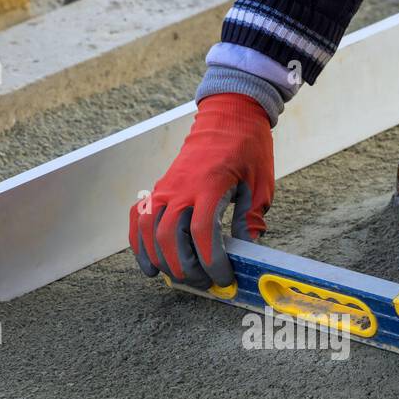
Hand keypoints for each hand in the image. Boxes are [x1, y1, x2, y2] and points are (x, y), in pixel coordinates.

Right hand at [129, 93, 273, 288]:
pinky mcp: (158, 189)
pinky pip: (138, 219)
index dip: (211, 261)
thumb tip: (247, 252)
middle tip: (206, 282)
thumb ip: (251, 219)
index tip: (224, 277)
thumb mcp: (260, 185)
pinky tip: (150, 266)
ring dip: (163, 261)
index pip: (202, 232)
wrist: (227, 116)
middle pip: (170, 238)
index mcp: (210, 185)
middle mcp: (181, 188)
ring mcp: (165, 188)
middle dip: (187, 268)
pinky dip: (139, 245)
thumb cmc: (247, 149)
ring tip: (183, 278)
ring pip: (149, 232)